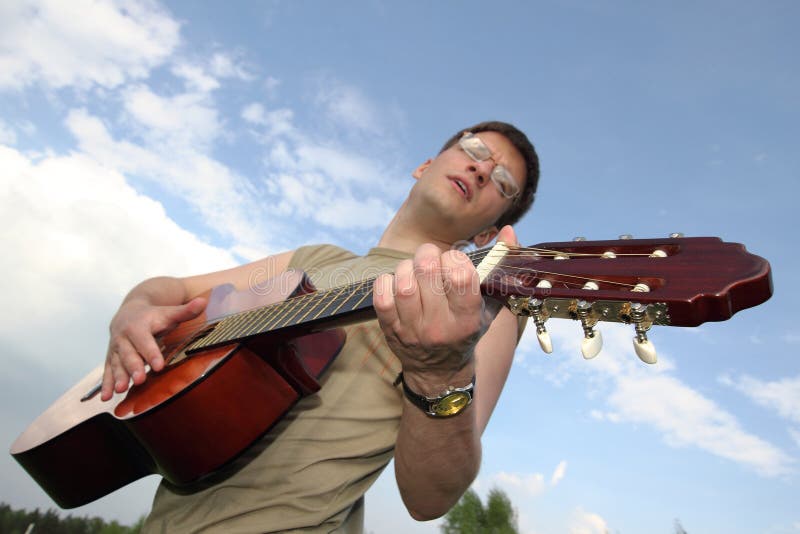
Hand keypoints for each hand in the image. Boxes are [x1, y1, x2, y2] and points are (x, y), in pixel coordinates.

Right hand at [101, 297, 205, 400]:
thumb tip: (203, 302)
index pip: (145, 341)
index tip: (159, 366)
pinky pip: (107, 372)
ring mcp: (115, 349)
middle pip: (128, 354)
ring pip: (116, 364)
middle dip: (133, 367)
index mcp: (137, 326)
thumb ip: (186, 311)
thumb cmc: (153, 315)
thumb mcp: (168, 313)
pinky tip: (105, 397)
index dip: (152, 353)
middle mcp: (123, 337)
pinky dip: (105, 384)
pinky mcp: (111, 358)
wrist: (129, 312)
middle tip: (139, 380)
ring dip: (117, 377)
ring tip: (120, 390)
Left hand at [373, 244, 489, 384]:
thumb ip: (500, 267)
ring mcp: (413, 330)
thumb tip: (508, 230)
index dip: (456, 258)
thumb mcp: (490, 306)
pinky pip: (382, 295)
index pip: (460, 276)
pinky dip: (387, 281)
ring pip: (403, 282)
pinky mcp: (390, 330)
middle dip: (428, 254)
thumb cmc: (467, 331)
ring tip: (414, 271)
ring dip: (407, 267)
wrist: (440, 372)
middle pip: (427, 271)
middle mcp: (440, 327)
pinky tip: (398, 282)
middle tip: (431, 258)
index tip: (454, 260)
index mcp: (467, 320)